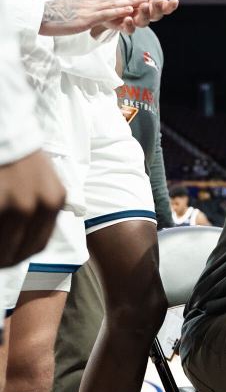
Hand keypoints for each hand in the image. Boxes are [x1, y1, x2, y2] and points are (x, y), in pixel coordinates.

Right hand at [0, 150, 64, 265]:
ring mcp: (18, 205)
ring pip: (3, 247)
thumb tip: (24, 238)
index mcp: (55, 201)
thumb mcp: (44, 180)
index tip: (7, 260)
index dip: (19, 256)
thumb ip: (41, 208)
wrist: (8, 131)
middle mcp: (40, 206)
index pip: (38, 244)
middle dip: (3, 259)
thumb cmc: (20, 156)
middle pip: (19, 250)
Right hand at [40, 0, 150, 35]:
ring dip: (130, 1)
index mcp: (89, 0)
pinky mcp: (86, 18)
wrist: (40, 16)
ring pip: (114, 4)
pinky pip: (104, 14)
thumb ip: (84, 0)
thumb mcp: (73, 5)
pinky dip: (117, 11)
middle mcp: (91, 2)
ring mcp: (89, 9)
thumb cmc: (55, 13)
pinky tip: (128, 10)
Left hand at [110, 0, 180, 32]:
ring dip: (144, 15)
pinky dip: (130, 26)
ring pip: (143, 22)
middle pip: (156, 15)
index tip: (174, 0)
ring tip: (143, 6)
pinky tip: (128, 18)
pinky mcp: (123, 26)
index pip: (165, 7)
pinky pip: (129, 30)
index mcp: (153, 5)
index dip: (170, 6)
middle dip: (157, 9)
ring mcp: (135, 21)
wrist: (107, 0)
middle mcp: (147, 15)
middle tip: (157, 1)